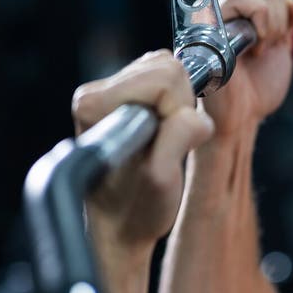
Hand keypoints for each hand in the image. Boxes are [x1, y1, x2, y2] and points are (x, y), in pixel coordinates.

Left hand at [72, 51, 213, 254]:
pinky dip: (175, 106)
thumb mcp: (160, 183)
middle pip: (167, 66)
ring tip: (164, 141)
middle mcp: (96, 91)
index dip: (178, 111)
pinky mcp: (125, 94)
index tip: (168, 145)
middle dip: (179, 104)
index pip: (164, 77)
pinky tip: (161, 134)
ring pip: (169, 69)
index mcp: (95, 105)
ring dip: (178, 106)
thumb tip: (196, 119)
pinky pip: (167, 80)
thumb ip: (175, 143)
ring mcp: (111, 90)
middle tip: (168, 142)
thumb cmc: (135, 209)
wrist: (120, 226)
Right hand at [202, 0, 292, 138]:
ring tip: (256, 51)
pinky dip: (259, 25)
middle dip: (279, 20)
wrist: (242, 117)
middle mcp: (228, 9)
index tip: (279, 40)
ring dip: (269, 25)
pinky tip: (250, 50)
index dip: (284, 10)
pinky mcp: (211, 19)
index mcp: (242, 14)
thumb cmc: (256, 92)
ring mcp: (218, 12)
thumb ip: (287, 25)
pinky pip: (243, 0)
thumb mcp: (279, 51)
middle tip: (266, 48)